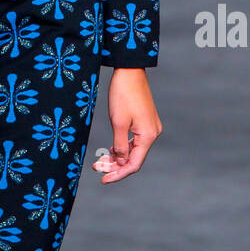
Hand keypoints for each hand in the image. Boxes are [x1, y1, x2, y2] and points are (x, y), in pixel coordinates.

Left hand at [93, 68, 160, 182]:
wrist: (129, 71)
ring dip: (117, 157)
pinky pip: (134, 140)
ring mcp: (150, 127)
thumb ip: (120, 145)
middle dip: (115, 166)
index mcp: (148, 135)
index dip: (118, 174)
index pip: (134, 164)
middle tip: (96, 169)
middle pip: (134, 158)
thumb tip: (121, 163)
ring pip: (133, 149)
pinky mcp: (145, 121)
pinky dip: (122, 146)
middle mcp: (152, 133)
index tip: (103, 179)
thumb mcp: (118, 122)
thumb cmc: (123, 94)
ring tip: (100, 161)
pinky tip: (110, 150)